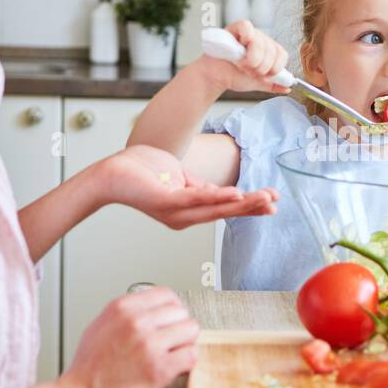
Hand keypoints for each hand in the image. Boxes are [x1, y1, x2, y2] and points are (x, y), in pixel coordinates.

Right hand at [57, 287, 199, 387]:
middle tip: (172, 344)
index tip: (170, 323)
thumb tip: (150, 312)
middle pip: (182, 312)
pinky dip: (188, 364)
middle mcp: (137, 322)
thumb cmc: (87, 370)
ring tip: (174, 356)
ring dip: (186, 345)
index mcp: (122, 308)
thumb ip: (125, 315)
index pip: (166, 294)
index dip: (172, 310)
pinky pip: (192, 355)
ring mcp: (149, 344)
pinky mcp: (160, 368)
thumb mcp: (99, 327)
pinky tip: (175, 370)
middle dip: (180, 328)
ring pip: (191, 330)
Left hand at [101, 144, 277, 229]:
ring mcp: (175, 211)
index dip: (251, 205)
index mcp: (190, 210)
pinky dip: (216, 197)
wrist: (112, 172)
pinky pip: (195, 199)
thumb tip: (225, 191)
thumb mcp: (180, 178)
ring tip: (263, 199)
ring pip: (215, 208)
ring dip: (242, 204)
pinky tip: (234, 194)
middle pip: (225, 212)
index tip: (274, 200)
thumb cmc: (142, 171)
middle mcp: (185, 216)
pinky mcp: (165, 202)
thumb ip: (201, 187)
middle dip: (253, 207)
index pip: (226, 207)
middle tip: (275, 204)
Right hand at [197, 20, 292, 94]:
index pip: (282, 54)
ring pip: (260, 43)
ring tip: (241, 65)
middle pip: (271, 50)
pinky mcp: (234, 28)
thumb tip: (288, 87)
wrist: (216, 77)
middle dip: (260, 68)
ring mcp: (249, 33)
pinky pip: (246, 27)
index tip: (265, 76)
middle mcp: (260, 39)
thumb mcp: (257, 82)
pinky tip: (240, 50)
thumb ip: (273, 84)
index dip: (275, 67)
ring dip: (250, 60)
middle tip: (249, 71)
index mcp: (269, 49)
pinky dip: (245, 39)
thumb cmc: (234, 75)